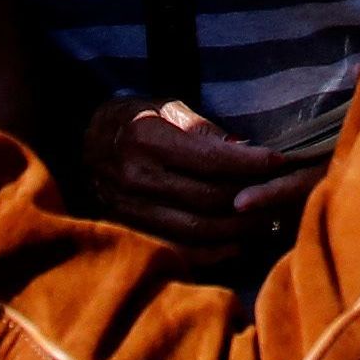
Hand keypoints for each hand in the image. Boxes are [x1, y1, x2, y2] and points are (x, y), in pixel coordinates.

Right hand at [77, 95, 305, 253]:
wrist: (80, 143)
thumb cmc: (132, 119)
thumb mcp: (163, 106)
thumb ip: (201, 128)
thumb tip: (242, 148)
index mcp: (146, 139)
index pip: (210, 159)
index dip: (249, 163)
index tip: (279, 161)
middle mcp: (137, 178)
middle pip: (207, 199)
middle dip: (251, 199)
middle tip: (279, 195)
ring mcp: (130, 209)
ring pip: (196, 230)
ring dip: (237, 229)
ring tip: (265, 221)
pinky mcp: (130, 231)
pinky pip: (177, 250)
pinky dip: (211, 253)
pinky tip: (235, 244)